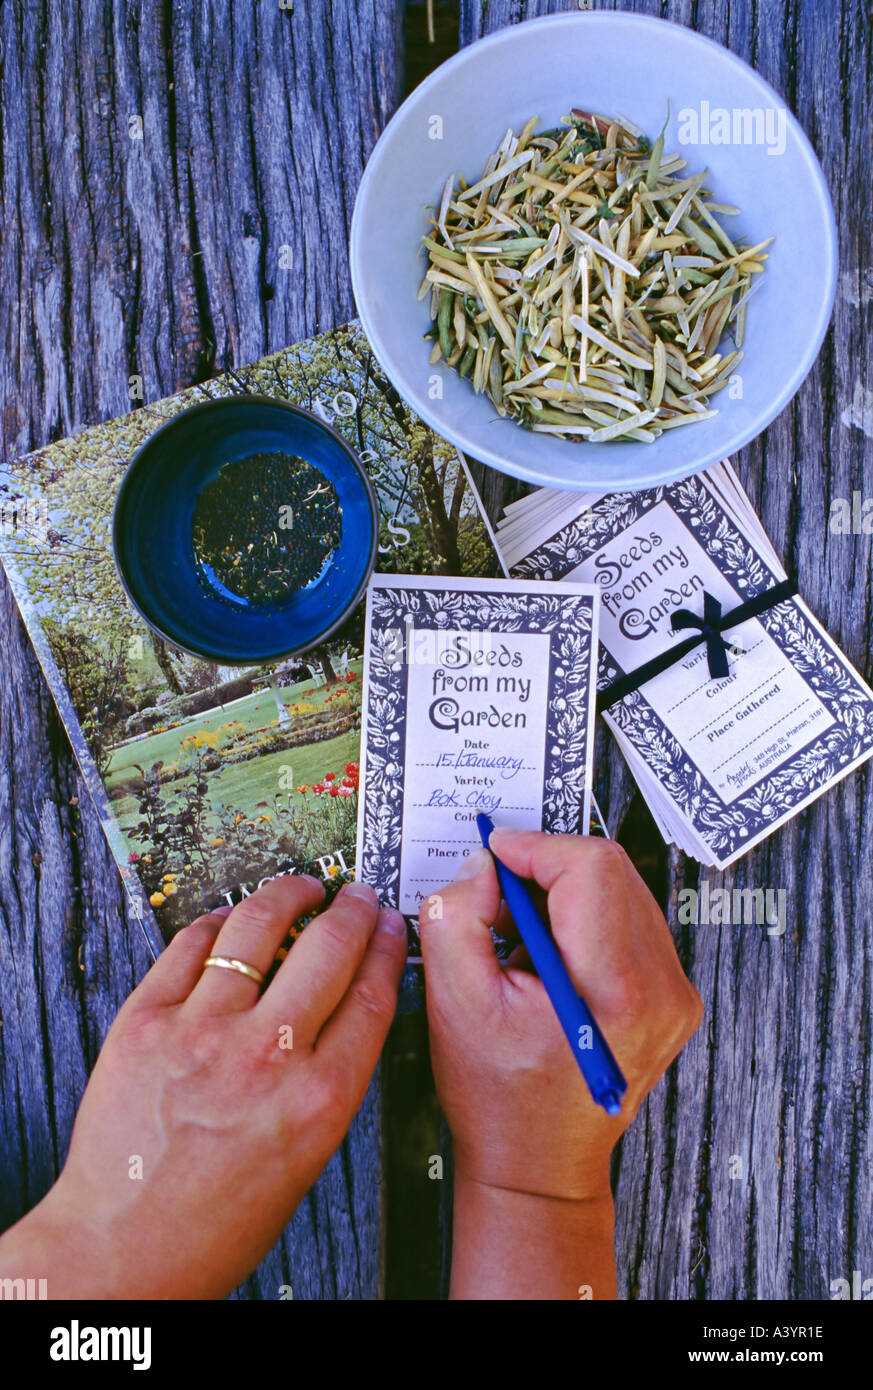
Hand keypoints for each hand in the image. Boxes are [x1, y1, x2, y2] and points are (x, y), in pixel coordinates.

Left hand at [0, 876, 406, 1298]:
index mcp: (317, 1100)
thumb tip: (343, 1006)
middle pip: (329, 948)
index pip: (373, 995)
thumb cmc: (214, 1223)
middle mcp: (264, 1058)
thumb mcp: (306, 1157)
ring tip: (301, 886)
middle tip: (356, 897)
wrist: (124, 1247)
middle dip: (353, 910)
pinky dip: (219, 921)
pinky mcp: (146, 1021)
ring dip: (290, 893)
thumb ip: (328, 1079)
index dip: (388, 950)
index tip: (390, 930)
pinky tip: (233, 916)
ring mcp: (201, 1032)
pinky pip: (190, 945)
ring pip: (258, 927)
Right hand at [420, 831, 701, 1203]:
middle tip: (499, 899)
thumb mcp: (453, 1002)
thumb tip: (484, 865)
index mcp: (617, 991)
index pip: (591, 867)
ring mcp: (675, 994)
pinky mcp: (672, 996)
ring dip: (565, 893)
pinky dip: (584, 919)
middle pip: (611, 870)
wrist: (539, 1164)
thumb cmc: (500, 1099)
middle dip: (546, 868)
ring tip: (520, 938)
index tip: (494, 856)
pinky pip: (629, 921)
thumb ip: (458, 916)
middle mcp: (662, 989)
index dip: (534, 847)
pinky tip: (548, 957)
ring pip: (622, 889)